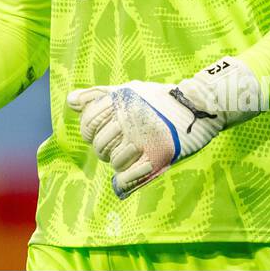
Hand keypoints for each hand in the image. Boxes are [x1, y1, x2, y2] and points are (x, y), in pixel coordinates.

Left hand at [67, 57, 259, 199]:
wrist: (199, 105)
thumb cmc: (159, 100)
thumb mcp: (128, 90)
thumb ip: (98, 95)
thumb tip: (71, 101)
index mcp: (120, 102)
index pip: (88, 123)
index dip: (90, 130)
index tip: (101, 131)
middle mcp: (129, 119)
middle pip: (99, 145)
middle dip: (105, 148)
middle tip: (119, 145)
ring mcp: (143, 138)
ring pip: (114, 161)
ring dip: (119, 162)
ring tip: (132, 154)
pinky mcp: (158, 156)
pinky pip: (127, 176)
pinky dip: (124, 180)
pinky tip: (127, 176)